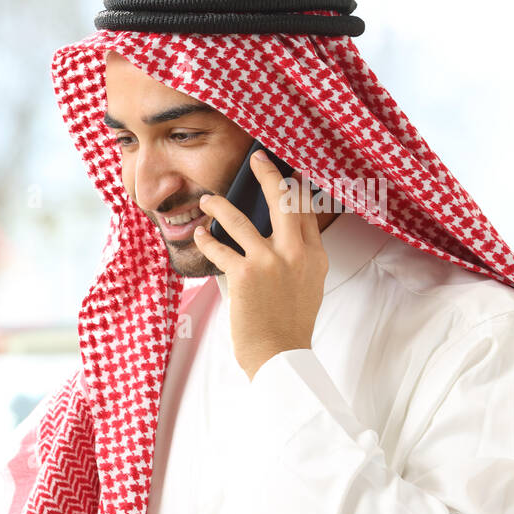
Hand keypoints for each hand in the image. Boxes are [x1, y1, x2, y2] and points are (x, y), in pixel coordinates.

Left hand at [192, 150, 328, 379]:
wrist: (281, 354)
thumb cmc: (289, 325)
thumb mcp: (308, 286)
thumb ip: (299, 258)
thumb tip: (284, 238)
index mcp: (315, 255)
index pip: (306, 210)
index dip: (294, 187)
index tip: (282, 171)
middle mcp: (296, 253)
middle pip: (284, 200)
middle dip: (268, 174)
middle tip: (256, 159)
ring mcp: (270, 261)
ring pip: (241, 219)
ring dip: (219, 206)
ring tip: (207, 200)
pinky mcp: (245, 274)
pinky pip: (220, 248)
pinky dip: (206, 240)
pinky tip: (199, 234)